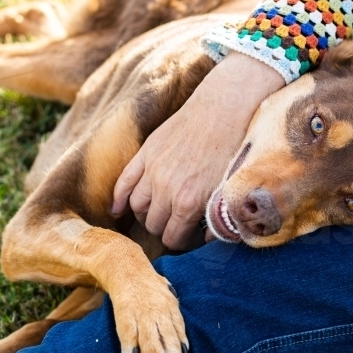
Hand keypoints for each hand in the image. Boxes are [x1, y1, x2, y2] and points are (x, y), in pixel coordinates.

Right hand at [111, 51, 283, 248]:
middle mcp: (165, 189)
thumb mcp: (232, 189)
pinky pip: (123, 182)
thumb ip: (219, 217)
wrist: (225, 108)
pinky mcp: (146, 153)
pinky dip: (118, 198)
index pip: (172, 238)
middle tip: (176, 226)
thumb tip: (208, 237)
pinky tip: (117, 210)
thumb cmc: (235, 148)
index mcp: (189, 203)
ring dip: (145, 215)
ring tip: (157, 216)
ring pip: (136, 206)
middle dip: (164, 230)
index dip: (181, 243)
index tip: (189, 239)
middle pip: (153, 225)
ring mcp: (152, 170)